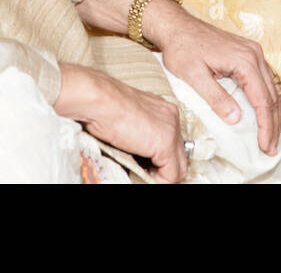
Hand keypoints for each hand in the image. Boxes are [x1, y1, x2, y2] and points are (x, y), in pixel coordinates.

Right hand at [54, 63, 187, 181]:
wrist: (100, 100)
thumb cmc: (105, 106)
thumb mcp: (129, 117)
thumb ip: (141, 132)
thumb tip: (140, 151)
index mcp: (164, 110)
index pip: (173, 141)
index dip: (159, 157)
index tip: (144, 162)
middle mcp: (172, 118)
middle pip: (180, 154)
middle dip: (163, 166)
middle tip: (143, 170)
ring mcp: (172, 130)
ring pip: (179, 166)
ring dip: (161, 174)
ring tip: (141, 171)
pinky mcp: (165, 144)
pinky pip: (171, 175)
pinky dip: (159, 181)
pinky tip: (143, 174)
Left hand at [146, 0, 280, 156]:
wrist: (177, 26)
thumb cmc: (182, 49)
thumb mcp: (194, 77)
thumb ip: (216, 98)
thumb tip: (236, 120)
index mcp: (244, 60)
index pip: (262, 99)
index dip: (266, 126)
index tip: (265, 146)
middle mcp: (254, 54)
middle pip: (272, 95)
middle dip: (273, 123)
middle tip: (270, 148)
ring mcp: (253, 51)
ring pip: (273, 86)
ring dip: (273, 112)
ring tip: (271, 135)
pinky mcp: (249, 52)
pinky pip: (266, 78)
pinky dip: (269, 98)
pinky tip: (266, 112)